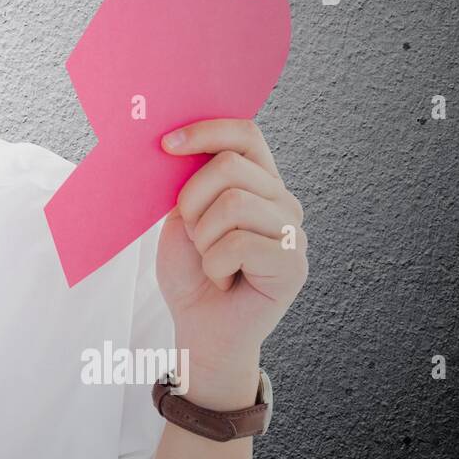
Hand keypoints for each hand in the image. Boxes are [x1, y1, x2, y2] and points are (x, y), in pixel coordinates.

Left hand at [155, 118, 307, 407]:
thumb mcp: (181, 217)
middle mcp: (282, 200)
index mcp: (257, 181)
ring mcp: (292, 231)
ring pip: (233, 203)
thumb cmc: (191, 272)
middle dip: (191, 201)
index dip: (206, 131)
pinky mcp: (293, 263)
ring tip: (210, 260)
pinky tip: (223, 279)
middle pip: (230, 166)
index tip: (166, 145)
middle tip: (194, 236)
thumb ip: (190, 182)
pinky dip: (215, 265)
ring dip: (203, 238)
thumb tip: (179, 144)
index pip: (245, 134)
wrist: (200, 327)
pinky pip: (238, 244)